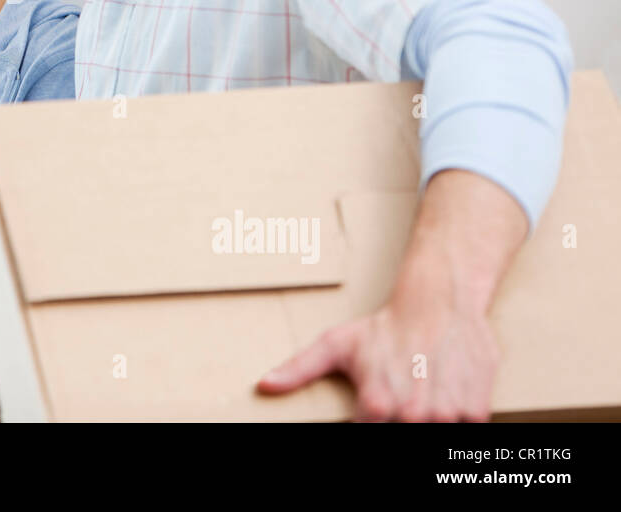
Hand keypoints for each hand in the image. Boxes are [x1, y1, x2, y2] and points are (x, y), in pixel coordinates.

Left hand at [256, 169, 520, 420]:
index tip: (372, 413)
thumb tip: (265, 385)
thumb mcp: (336, 344)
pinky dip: (456, 419)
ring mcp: (448, 413)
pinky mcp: (476, 409)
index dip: (369, 427)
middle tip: (399, 399)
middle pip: (405, 438)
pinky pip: (467, 430)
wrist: (440, 301)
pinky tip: (442, 397)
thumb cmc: (384, 326)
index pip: (369, 439)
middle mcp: (413, 413)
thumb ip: (300, 369)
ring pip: (436, 435)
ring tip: (419, 396)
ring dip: (429, 421)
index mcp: (377, 403)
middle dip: (399, 422)